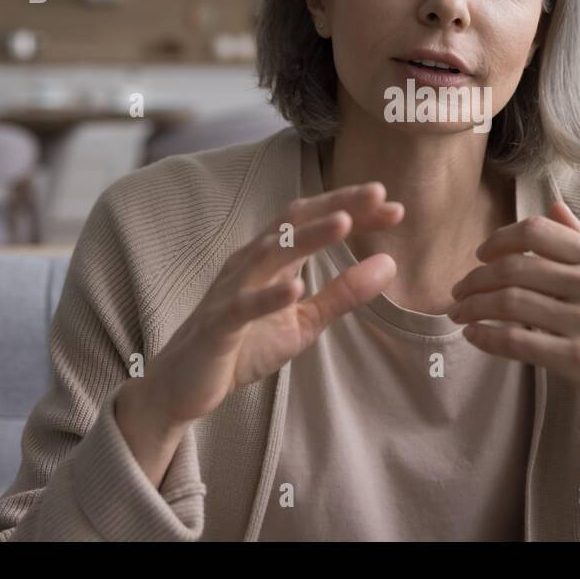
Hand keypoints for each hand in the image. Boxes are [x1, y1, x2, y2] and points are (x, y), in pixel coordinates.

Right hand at [135, 182, 402, 429]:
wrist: (185, 385)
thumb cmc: (244, 345)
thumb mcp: (304, 321)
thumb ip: (344, 294)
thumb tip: (391, 264)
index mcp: (272, 259)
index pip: (314, 221)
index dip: (353, 210)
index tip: (394, 206)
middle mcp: (250, 263)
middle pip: (293, 222)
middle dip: (336, 205)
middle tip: (378, 193)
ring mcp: (231, 290)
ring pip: (269, 254)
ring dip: (307, 237)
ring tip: (344, 223)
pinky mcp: (218, 325)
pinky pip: (243, 305)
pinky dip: (268, 295)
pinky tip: (295, 288)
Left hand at [448, 200, 579, 457]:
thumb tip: (555, 205)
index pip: (537, 231)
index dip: (499, 239)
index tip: (480, 255)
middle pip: (516, 266)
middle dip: (476, 278)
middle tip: (458, 290)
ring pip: (510, 302)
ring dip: (474, 307)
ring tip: (458, 314)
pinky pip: (518, 342)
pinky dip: (487, 337)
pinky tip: (474, 337)